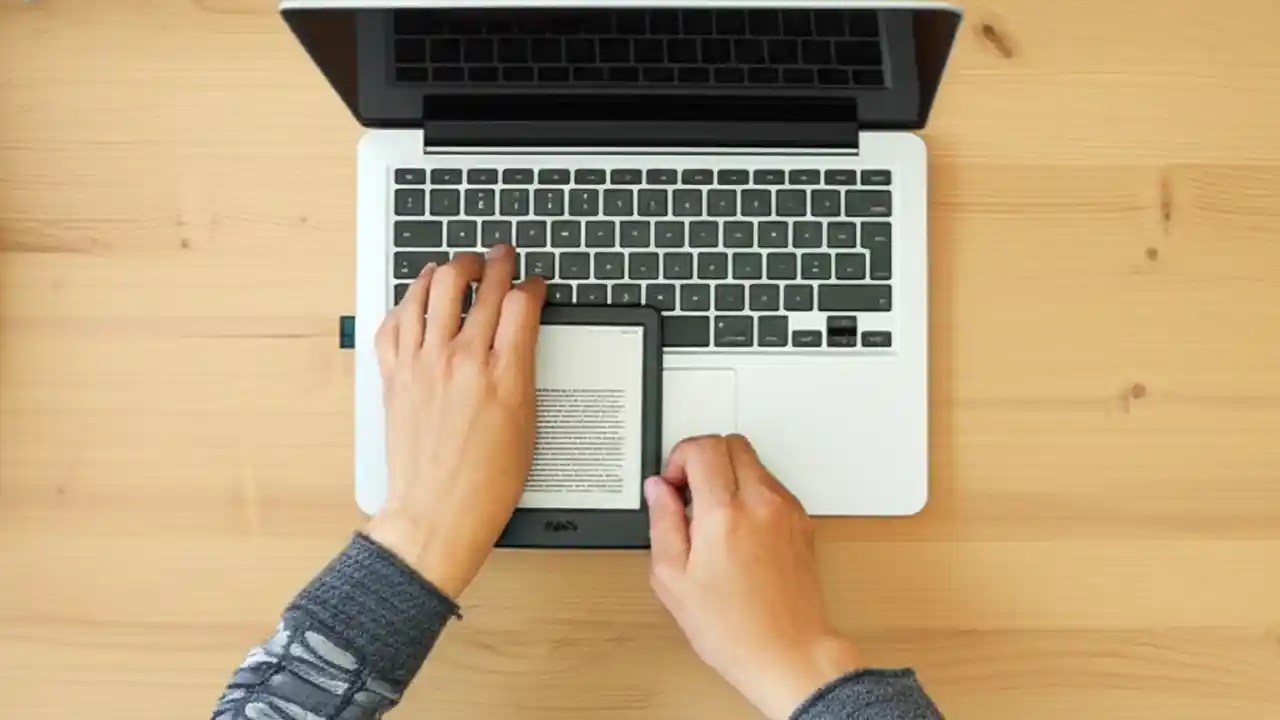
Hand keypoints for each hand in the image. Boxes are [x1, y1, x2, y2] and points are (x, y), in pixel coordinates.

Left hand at [365, 245, 545, 598]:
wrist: (437, 512)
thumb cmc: (487, 482)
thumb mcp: (526, 423)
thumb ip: (523, 370)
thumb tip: (520, 336)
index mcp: (503, 374)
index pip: (520, 302)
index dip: (530, 284)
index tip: (533, 282)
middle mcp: (461, 360)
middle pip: (480, 285)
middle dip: (496, 262)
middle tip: (500, 256)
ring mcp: (422, 363)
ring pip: (434, 288)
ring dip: (450, 268)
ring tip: (458, 265)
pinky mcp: (395, 375)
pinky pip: (396, 319)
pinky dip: (409, 300)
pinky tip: (419, 297)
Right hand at [646, 434, 861, 719]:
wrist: (788, 652)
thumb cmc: (733, 628)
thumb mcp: (674, 579)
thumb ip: (663, 522)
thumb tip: (659, 489)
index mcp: (724, 513)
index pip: (702, 447)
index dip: (679, 458)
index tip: (673, 487)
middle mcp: (761, 502)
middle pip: (731, 442)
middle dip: (704, 458)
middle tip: (690, 494)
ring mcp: (786, 510)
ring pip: (753, 462)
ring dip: (728, 476)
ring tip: (713, 521)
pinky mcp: (801, 521)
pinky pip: (770, 486)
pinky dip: (749, 494)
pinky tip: (737, 532)